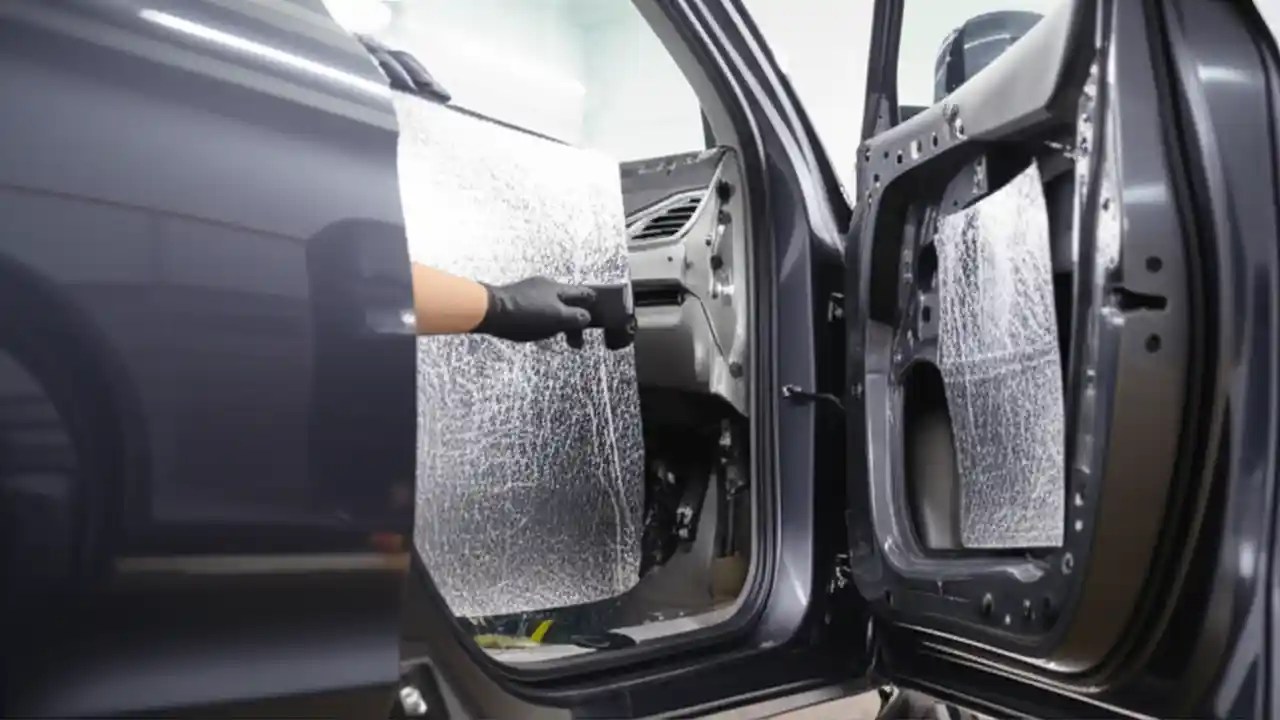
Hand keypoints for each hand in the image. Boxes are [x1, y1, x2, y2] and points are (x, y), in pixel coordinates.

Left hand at [475, 276, 595, 344]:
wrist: (490, 311)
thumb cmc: (525, 314)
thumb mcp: (557, 318)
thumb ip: (575, 317)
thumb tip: (587, 317)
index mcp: (558, 288)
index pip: (582, 293)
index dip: (592, 303)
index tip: (597, 312)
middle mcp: (544, 286)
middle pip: (566, 302)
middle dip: (572, 321)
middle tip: (575, 340)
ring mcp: (528, 292)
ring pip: (550, 307)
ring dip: (557, 322)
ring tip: (556, 337)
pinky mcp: (515, 301)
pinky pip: (536, 311)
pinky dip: (543, 321)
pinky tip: (537, 332)